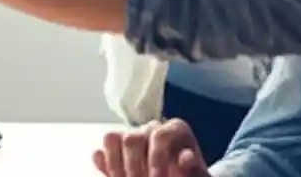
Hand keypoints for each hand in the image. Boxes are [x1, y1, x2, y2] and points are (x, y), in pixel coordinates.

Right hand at [93, 120, 210, 176]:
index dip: (156, 159)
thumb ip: (194, 170)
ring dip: (114, 165)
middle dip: (133, 167)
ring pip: (111, 138)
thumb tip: (187, 157)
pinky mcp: (118, 152)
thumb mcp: (198, 176)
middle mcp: (152, 129)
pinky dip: (104, 166)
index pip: (160, 135)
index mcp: (175, 130)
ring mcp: (133, 138)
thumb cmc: (192, 176)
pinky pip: (101, 152)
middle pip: (132, 138)